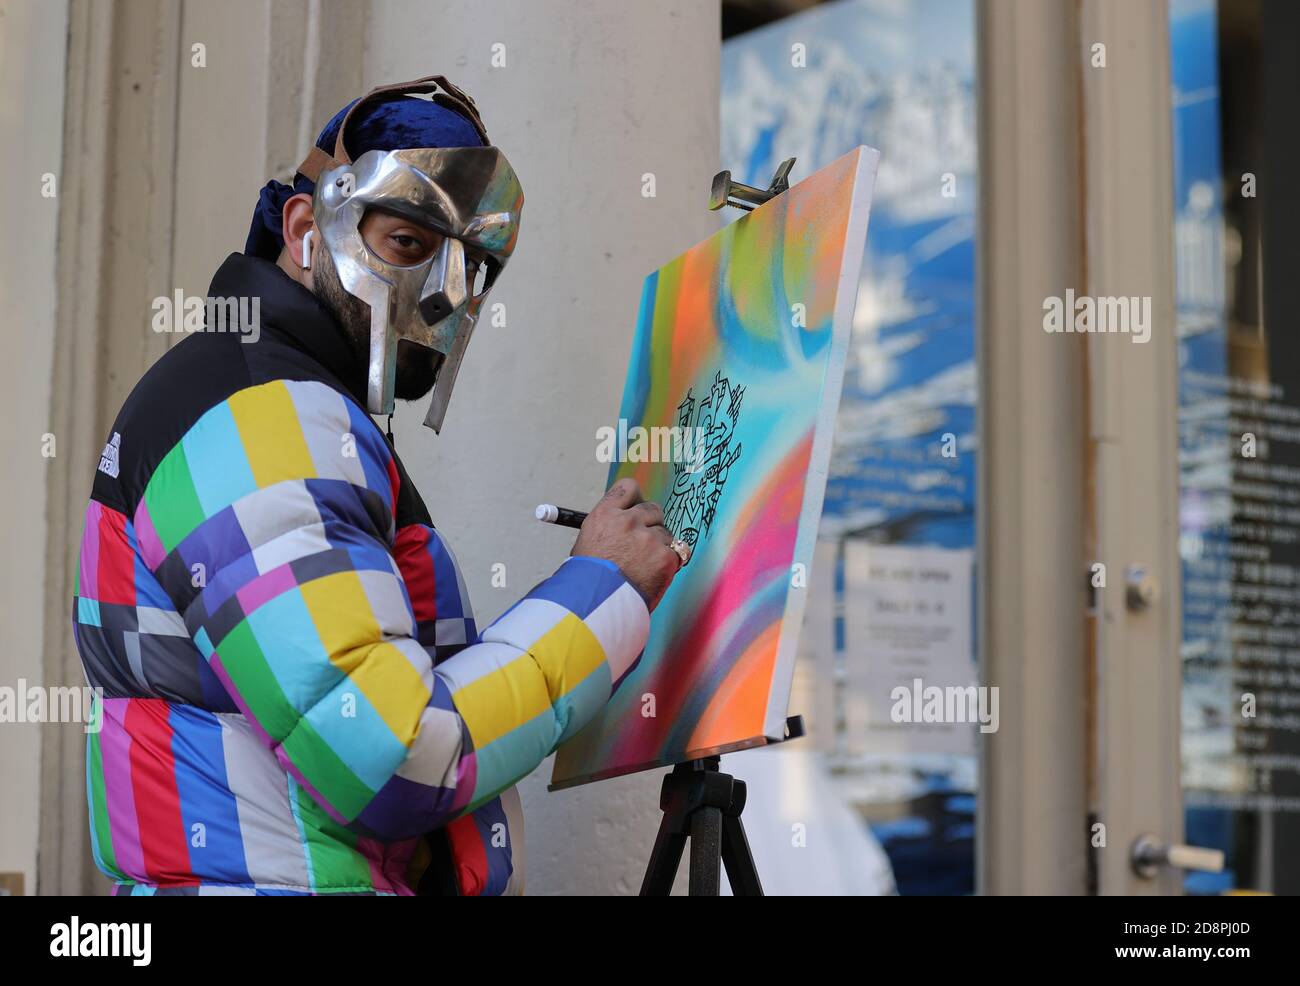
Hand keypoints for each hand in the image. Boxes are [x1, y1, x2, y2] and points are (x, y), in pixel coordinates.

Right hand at [571, 478, 680, 609]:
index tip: (637, 508)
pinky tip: (653, 575)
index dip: (635, 499)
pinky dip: (668, 564)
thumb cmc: (589, 580)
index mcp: (605, 515)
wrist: (596, 605)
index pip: (628, 488)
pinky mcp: (665, 556)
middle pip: (653, 509)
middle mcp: (627, 521)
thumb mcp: (588, 543)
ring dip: (659, 547)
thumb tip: (626, 520)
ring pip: (665, 533)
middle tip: (642, 545)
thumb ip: (610, 527)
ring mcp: (648, 538)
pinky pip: (676, 552)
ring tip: (643, 567)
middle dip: (651, 525)